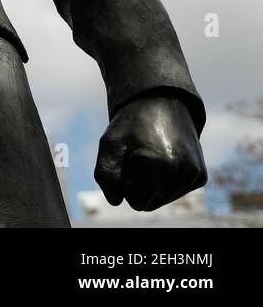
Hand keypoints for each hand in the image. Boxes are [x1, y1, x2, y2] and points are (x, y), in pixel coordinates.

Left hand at [95, 95, 206, 210]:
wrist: (161, 102)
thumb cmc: (131, 125)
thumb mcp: (109, 144)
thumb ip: (106, 175)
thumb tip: (116, 201)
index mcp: (157, 165)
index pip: (135, 201)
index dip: (125, 182)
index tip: (128, 158)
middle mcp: (181, 172)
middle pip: (149, 203)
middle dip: (138, 184)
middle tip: (139, 156)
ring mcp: (194, 175)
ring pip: (162, 199)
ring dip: (152, 182)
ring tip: (152, 155)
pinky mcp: (200, 176)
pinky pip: (175, 192)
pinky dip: (165, 180)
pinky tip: (165, 158)